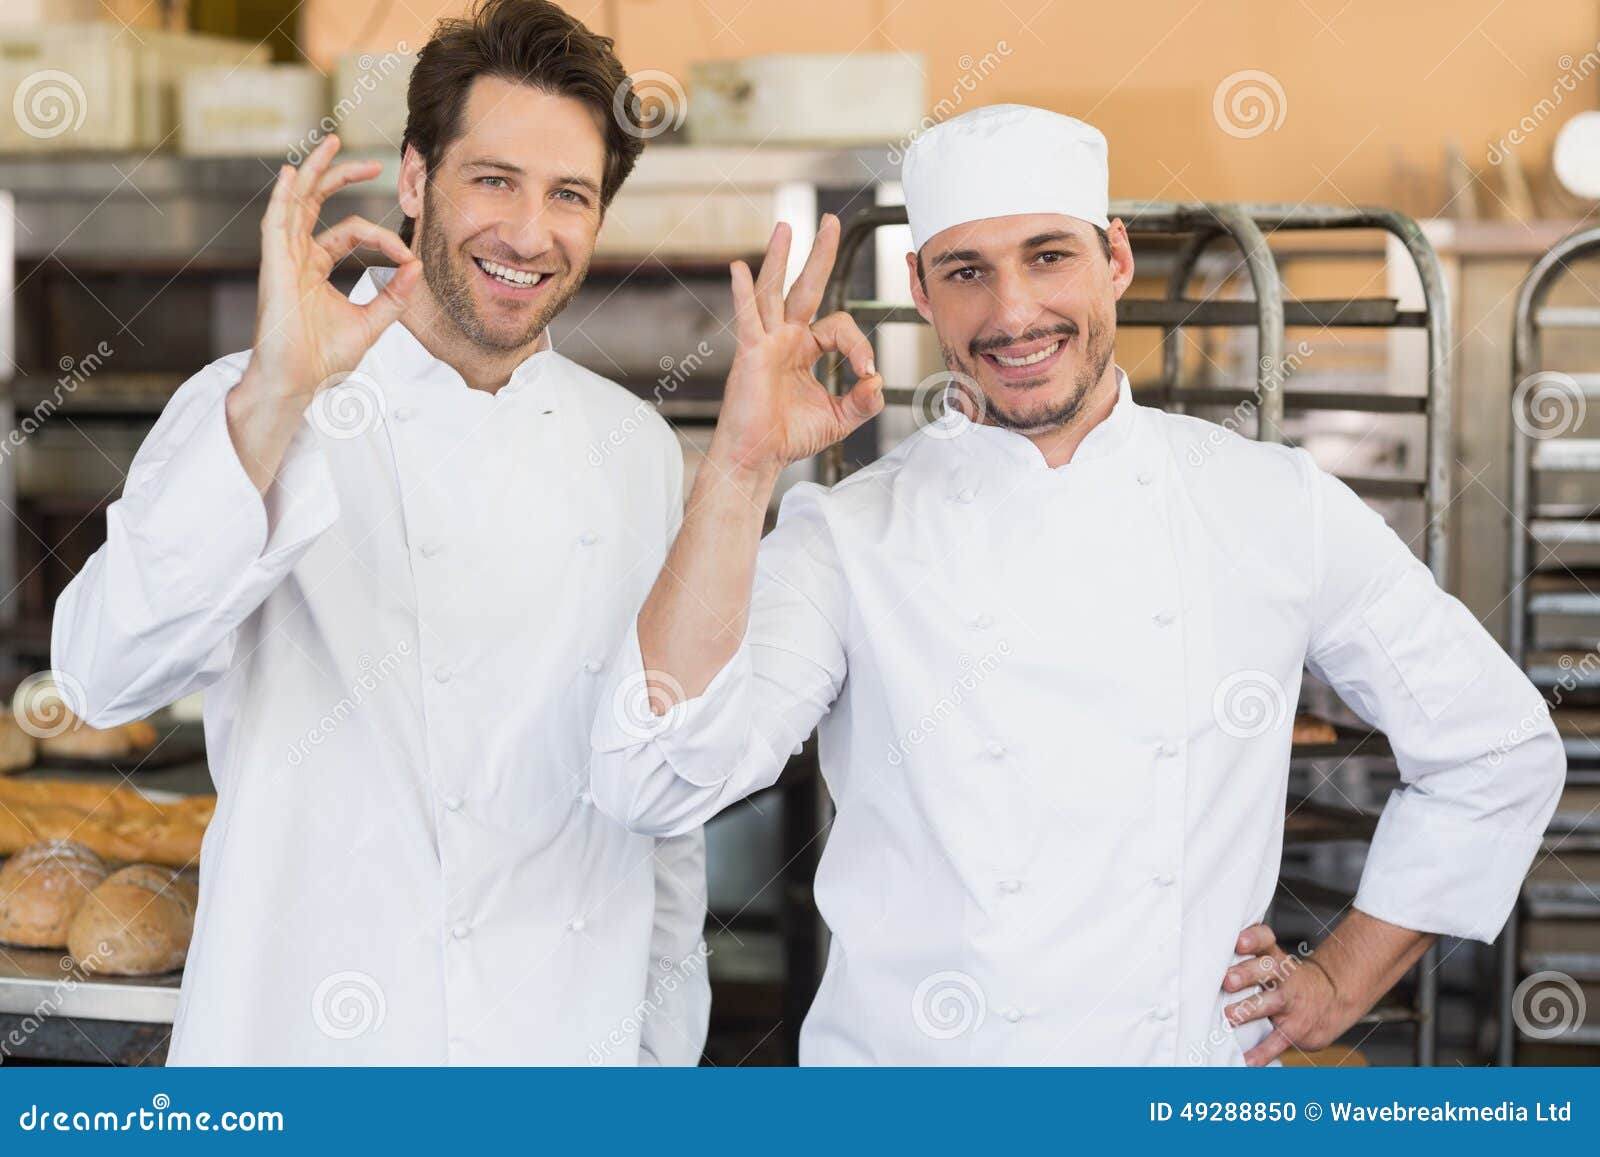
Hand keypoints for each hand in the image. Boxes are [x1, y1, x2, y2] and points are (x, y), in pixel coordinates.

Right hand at [245, 133, 421, 404]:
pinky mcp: (275, 270)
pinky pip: (276, 225)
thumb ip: (393, 295)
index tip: (408, 257)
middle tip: (371, 161)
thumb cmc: (322, 360)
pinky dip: (283, 199)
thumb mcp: (371, 323)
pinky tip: (292, 175)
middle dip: (340, 176)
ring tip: (330, 142)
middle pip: (315, 202)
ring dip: (313, 172)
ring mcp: (283, 261)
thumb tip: (416, 265)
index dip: (383, 238)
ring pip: (296, 203)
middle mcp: (298, 257)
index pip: (351, 232)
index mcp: (316, 267)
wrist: (296, 383)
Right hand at [710, 214, 883, 475]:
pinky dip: (744, 293)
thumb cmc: (790, 438)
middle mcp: (786, 339)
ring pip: (775, 292)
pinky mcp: (751, 352)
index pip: (840, 327)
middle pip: (807, 287)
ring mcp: (767, 342)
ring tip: (787, 226)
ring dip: (780, 258)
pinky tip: (739, 268)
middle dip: (821, 254)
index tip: (867, 375)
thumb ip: (863, 400)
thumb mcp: (840, 418)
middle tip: (831, 221)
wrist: (759, 458)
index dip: (859, 346)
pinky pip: (749, 317)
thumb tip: (879, 381)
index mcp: (806, 349)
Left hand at [1222, 923, 1351, 1065]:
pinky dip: (1262, 1054)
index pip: (1266, 940)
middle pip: (1267, 969)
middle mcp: (1283, 977)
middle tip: (1227, 980)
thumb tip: (1205, 955)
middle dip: (1246, 974)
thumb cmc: (1289, 979)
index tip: (1239, 941)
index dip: (1254, 939)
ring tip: (1229, 1016)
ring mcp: (1290, 1003)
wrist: (1333, 998)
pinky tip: (1246, 1062)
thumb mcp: (1275, 960)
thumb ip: (1247, 956)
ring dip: (1248, 1010)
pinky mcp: (1294, 1029)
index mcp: (1275, 957)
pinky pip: (1276, 1041)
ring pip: (1269, 1003)